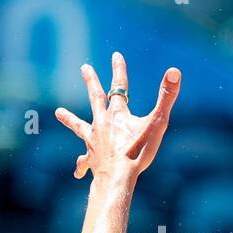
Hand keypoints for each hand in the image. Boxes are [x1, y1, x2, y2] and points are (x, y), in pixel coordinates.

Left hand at [55, 52, 180, 180]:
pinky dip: (81, 165)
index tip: (116, 56)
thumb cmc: (138, 151)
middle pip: (96, 99)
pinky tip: (77, 172)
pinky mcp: (92, 159)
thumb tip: (174, 71)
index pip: (119, 87)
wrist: (118, 176)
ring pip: (80, 127)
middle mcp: (102, 124)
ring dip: (70, 119)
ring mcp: (94, 141)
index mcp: (118, 115)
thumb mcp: (158, 123)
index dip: (119, 70)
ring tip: (58, 112)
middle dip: (92, 82)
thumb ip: (166, 97)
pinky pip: (84, 162)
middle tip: (85, 68)